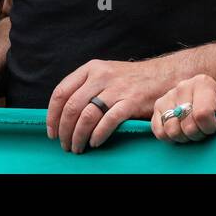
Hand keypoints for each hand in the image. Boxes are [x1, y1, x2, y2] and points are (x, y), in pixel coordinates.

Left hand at [47, 59, 170, 152]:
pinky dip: (98, 135)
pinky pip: (108, 122)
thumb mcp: (105, 73)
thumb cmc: (131, 79)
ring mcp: (117, 89)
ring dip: (78, 136)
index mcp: (92, 69)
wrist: (164, 75)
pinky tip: (95, 142)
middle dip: (65, 131)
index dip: (52, 115)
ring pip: (87, 116)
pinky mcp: (131, 101)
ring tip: (78, 147)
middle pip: (72, 107)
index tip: (52, 132)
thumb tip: (62, 115)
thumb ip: (85, 87)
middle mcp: (102, 76)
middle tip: (65, 145)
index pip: (61, 92)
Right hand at [150, 74, 215, 143]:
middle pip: (188, 125)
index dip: (210, 127)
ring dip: (184, 137)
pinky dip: (170, 137)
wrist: (204, 99)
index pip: (203, 114)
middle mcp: (183, 86)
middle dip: (198, 134)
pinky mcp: (157, 106)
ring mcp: (168, 95)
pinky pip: (160, 131)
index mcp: (203, 83)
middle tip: (203, 130)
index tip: (214, 125)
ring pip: (172, 130)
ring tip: (192, 130)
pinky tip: (180, 131)